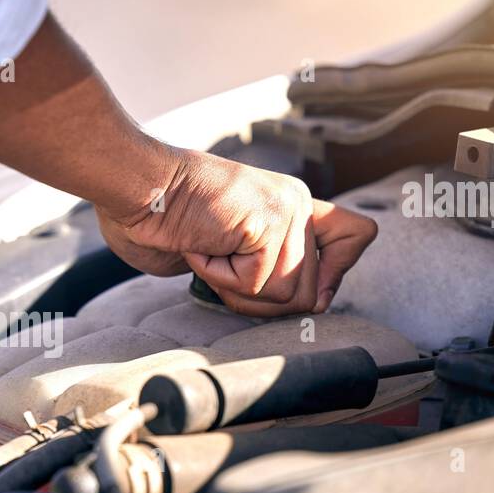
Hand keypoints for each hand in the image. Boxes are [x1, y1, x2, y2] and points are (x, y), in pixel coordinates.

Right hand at [94, 148, 377, 315]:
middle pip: (310, 294)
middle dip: (257, 301)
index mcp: (289, 206)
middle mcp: (297, 205)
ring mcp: (287, 213)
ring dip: (234, 289)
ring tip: (207, 249)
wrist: (136, 186)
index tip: (308, 289)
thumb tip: (298, 305)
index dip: (338, 273)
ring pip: (284, 297)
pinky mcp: (270, 224)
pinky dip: (218, 277)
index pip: (356, 235)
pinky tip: (201, 243)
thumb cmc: (157, 217)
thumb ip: (257, 275)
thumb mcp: (217, 250)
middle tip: (218, 264)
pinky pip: (255, 287)